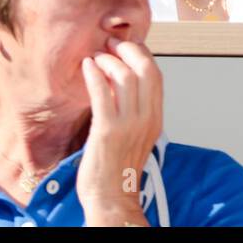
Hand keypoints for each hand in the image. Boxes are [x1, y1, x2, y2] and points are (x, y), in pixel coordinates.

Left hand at [77, 37, 162, 225]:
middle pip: (146, 70)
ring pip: (126, 77)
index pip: (156, 76)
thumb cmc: (117, 170)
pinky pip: (102, 92)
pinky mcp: (107, 131)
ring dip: (108, 61)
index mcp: (155, 119)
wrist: (111, 198)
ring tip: (96, 57)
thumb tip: (122, 83)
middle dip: (129, 51)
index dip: (142, 55)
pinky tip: (86, 68)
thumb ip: (134, 111)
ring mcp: (128, 125)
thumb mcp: (136, 136)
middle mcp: (146, 119)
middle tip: (112, 44)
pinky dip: (94, 74)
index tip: (127, 47)